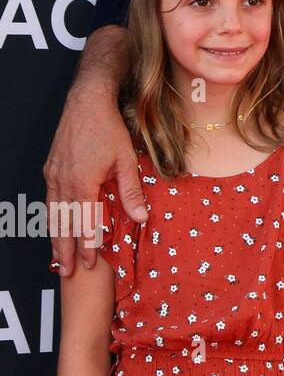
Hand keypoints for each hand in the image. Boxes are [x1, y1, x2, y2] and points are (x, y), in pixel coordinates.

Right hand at [43, 82, 144, 275]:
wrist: (86, 104)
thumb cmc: (108, 130)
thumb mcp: (126, 161)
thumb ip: (132, 191)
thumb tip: (141, 217)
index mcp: (82, 184)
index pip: (86, 223)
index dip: (88, 245)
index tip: (90, 263)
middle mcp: (63, 183)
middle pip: (63, 225)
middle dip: (65, 250)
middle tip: (67, 272)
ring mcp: (54, 177)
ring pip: (53, 215)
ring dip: (55, 238)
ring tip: (57, 258)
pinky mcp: (51, 170)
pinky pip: (50, 201)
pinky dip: (52, 218)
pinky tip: (56, 228)